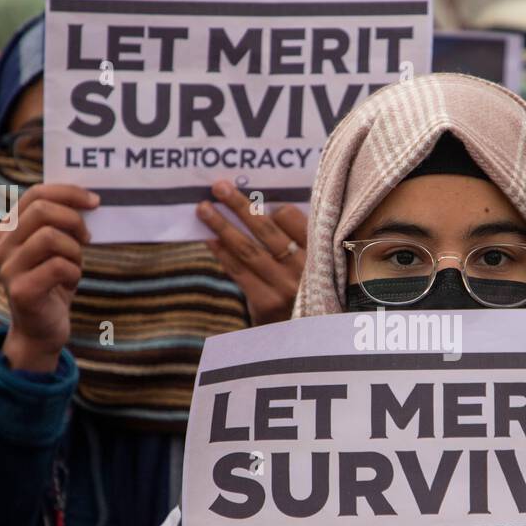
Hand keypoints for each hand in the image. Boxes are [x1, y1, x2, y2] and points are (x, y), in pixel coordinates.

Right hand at [0, 184, 94, 371]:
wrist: (42, 330)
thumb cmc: (54, 284)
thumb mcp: (57, 249)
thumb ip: (61, 225)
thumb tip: (89, 200)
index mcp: (10, 230)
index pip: (35, 194)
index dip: (67, 192)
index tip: (94, 201)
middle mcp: (3, 245)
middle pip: (41, 210)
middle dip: (74, 220)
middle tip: (87, 237)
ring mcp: (8, 268)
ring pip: (50, 237)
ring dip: (74, 251)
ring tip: (74, 265)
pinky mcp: (20, 290)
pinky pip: (58, 267)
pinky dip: (74, 273)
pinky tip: (69, 285)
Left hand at [197, 180, 306, 324]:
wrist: (307, 338)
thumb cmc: (307, 291)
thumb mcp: (317, 265)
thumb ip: (300, 239)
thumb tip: (265, 206)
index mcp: (322, 253)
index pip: (293, 219)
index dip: (273, 207)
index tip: (258, 198)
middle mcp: (305, 271)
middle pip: (267, 231)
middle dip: (240, 206)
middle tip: (219, 187)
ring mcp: (284, 289)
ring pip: (248, 250)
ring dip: (222, 226)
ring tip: (204, 208)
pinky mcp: (265, 304)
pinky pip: (238, 271)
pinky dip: (221, 252)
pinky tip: (209, 237)